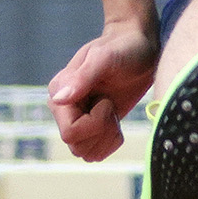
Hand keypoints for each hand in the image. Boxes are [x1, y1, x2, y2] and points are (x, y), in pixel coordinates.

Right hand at [47, 21, 158, 161]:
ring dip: (106, 139)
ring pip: (84, 153)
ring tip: (114, 113)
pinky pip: (94, 153)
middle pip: (77, 146)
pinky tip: (117, 124)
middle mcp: (64, 108)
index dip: (94, 124)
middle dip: (101, 132)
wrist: (139, 45)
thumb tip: (58, 99)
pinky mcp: (94, 126)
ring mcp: (79, 118)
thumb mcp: (105, 58)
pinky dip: (110, 144)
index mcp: (59, 91)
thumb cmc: (123, 47)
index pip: (70, 132)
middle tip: (112, 107)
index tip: (108, 102)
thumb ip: (83, 78)